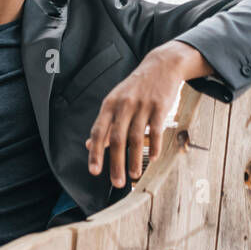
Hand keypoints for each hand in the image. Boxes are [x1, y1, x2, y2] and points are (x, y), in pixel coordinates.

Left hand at [86, 45, 192, 187]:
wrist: (161, 66)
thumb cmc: (135, 89)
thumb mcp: (115, 101)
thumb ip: (104, 124)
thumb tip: (89, 145)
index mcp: (109, 105)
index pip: (98, 132)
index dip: (95, 153)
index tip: (94, 171)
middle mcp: (124, 105)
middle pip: (117, 139)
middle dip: (115, 164)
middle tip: (116, 183)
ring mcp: (142, 105)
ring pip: (136, 138)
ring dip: (134, 160)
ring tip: (134, 176)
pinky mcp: (160, 106)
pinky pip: (156, 130)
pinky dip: (154, 146)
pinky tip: (152, 158)